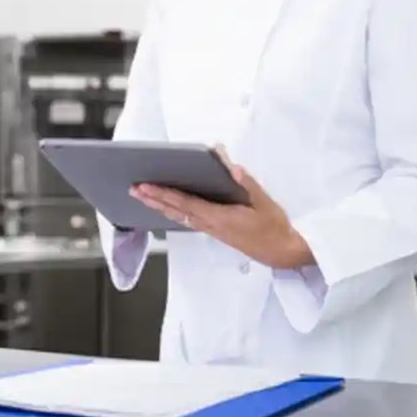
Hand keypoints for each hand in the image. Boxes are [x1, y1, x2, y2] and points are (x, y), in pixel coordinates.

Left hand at [130, 146, 315, 269]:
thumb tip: (228, 163)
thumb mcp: (264, 201)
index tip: (146, 186)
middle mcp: (211, 226)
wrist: (282, 252)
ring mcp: (213, 231)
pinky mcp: (216, 232)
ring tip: (144, 197)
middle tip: (134, 190)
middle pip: (176, 211)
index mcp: (220, 217)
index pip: (186, 203)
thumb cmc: (274, 226)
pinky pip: (189, 221)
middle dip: (154, 200)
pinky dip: (175, 212)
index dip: (164, 194)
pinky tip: (169, 208)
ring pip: (180, 217)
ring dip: (161, 207)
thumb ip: (245, 182)